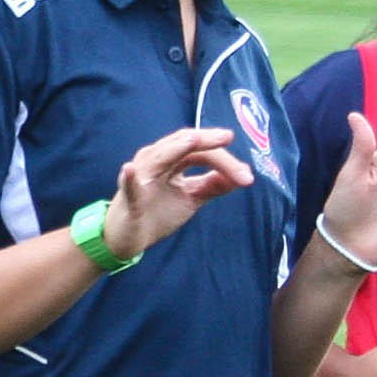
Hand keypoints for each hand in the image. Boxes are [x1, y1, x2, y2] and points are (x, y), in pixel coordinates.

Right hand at [100, 126, 254, 260]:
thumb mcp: (191, 198)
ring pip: (158, 158)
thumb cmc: (158, 212)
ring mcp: (140, 178)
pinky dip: (129, 178)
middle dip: (206, 142)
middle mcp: (155, 162)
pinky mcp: (129, 199)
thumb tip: (244, 174)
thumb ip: (213, 185)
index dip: (224, 160)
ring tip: (193, 141)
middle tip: (228, 137)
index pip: (200, 151)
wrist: (129, 239)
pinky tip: (129, 170)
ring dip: (175, 148)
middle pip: (184, 146)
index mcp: (171, 160)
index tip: (246, 176)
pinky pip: (129, 188)